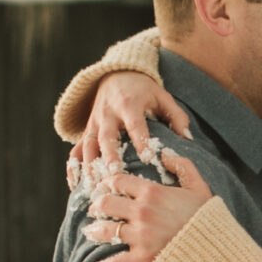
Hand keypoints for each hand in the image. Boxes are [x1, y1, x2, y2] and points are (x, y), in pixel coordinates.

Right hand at [65, 71, 191, 190]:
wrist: (116, 75)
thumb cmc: (143, 90)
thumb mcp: (162, 96)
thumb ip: (177, 116)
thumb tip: (188, 139)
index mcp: (129, 104)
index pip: (135, 124)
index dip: (141, 140)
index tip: (148, 158)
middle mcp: (108, 114)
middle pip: (106, 137)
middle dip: (110, 156)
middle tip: (114, 175)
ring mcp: (94, 123)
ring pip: (88, 146)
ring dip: (89, 166)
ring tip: (93, 186)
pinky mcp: (85, 131)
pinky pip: (76, 150)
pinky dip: (73, 168)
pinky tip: (75, 186)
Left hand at [84, 149, 213, 261]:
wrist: (216, 248)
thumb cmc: (208, 217)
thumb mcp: (199, 186)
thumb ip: (182, 165)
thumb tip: (164, 153)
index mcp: (152, 192)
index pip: (118, 181)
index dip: (107, 182)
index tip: (104, 186)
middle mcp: (142, 212)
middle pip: (106, 203)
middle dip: (97, 205)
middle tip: (95, 208)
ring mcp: (141, 235)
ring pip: (106, 230)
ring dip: (95, 230)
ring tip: (91, 231)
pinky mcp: (143, 258)